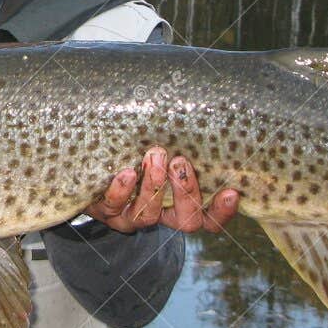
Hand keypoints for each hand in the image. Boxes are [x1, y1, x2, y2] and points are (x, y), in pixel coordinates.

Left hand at [84, 146, 239, 234]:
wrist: (96, 166)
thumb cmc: (141, 150)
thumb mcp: (168, 146)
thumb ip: (184, 139)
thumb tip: (200, 106)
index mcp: (183, 203)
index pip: (211, 217)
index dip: (223, 211)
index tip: (231, 191)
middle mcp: (162, 215)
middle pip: (187, 221)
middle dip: (186, 191)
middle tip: (180, 161)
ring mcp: (134, 216)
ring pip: (150, 216)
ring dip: (154, 186)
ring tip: (153, 156)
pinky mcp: (108, 212)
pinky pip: (116, 206)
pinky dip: (122, 190)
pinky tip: (126, 172)